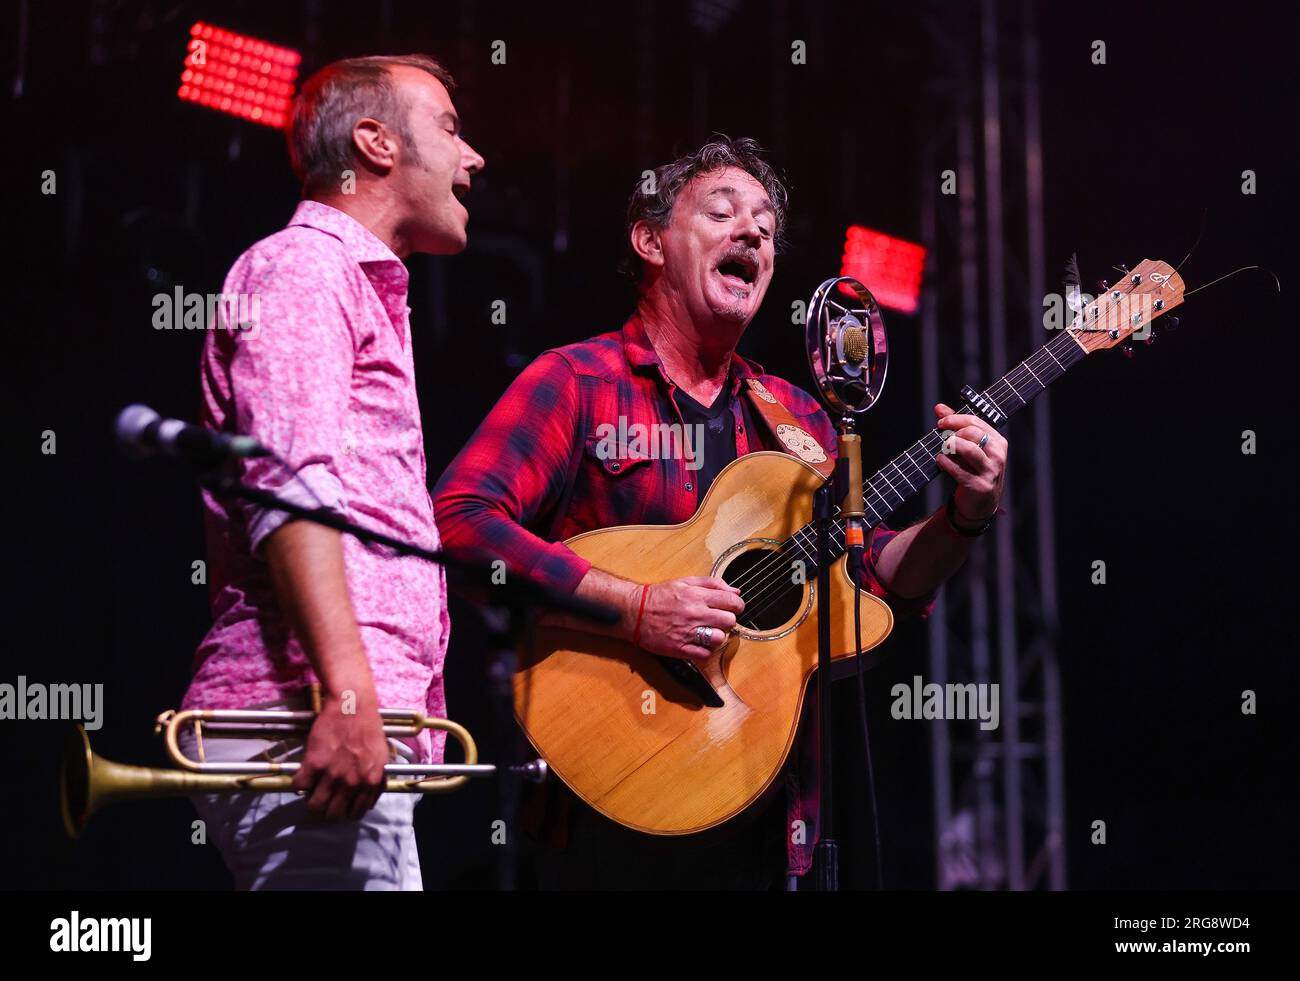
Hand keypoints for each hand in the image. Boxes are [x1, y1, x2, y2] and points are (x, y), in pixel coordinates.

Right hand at [292, 695, 388, 820]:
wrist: (353, 706)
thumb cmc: (369, 728)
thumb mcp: (382, 757)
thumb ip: (377, 780)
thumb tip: (370, 798)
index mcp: (370, 782)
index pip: (356, 814)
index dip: (346, 812)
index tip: (341, 806)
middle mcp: (352, 783)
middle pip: (333, 814)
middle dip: (327, 809)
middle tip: (324, 798)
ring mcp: (332, 774)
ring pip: (315, 805)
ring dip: (311, 800)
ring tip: (313, 790)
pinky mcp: (314, 764)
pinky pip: (299, 786)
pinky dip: (298, 783)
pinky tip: (303, 776)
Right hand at [632, 576, 744, 659]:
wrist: (635, 611)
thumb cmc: (659, 596)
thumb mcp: (685, 581)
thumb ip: (711, 584)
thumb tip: (735, 590)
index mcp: (697, 596)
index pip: (732, 602)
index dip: (737, 605)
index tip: (733, 607)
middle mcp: (695, 614)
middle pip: (729, 621)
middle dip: (728, 620)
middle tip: (719, 620)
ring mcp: (688, 632)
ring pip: (720, 639)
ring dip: (717, 636)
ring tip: (708, 632)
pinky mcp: (680, 648)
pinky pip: (704, 654)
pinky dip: (705, 650)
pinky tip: (698, 643)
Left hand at [932, 402, 1007, 522]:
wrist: (979, 505)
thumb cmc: (973, 471)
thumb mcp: (969, 448)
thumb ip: (955, 426)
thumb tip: (939, 407)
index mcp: (998, 442)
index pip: (976, 422)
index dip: (955, 419)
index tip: (940, 422)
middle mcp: (998, 455)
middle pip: (972, 433)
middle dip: (953, 433)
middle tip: (942, 439)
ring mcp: (991, 471)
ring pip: (968, 448)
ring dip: (950, 446)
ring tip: (943, 450)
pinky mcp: (979, 486)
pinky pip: (958, 469)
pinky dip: (945, 462)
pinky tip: (941, 461)